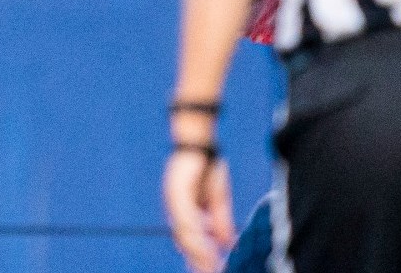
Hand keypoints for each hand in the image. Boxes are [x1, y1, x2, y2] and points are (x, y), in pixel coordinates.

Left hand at [163, 147, 234, 272]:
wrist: (199, 140)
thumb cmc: (208, 166)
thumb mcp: (218, 199)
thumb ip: (220, 222)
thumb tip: (226, 246)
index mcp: (183, 211)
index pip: (189, 240)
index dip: (199, 258)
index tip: (211, 272)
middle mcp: (175, 208)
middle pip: (185, 241)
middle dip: (197, 261)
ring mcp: (174, 200)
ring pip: (185, 234)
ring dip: (198, 253)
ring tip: (210, 268)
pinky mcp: (176, 191)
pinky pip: (187, 219)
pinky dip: (197, 234)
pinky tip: (206, 246)